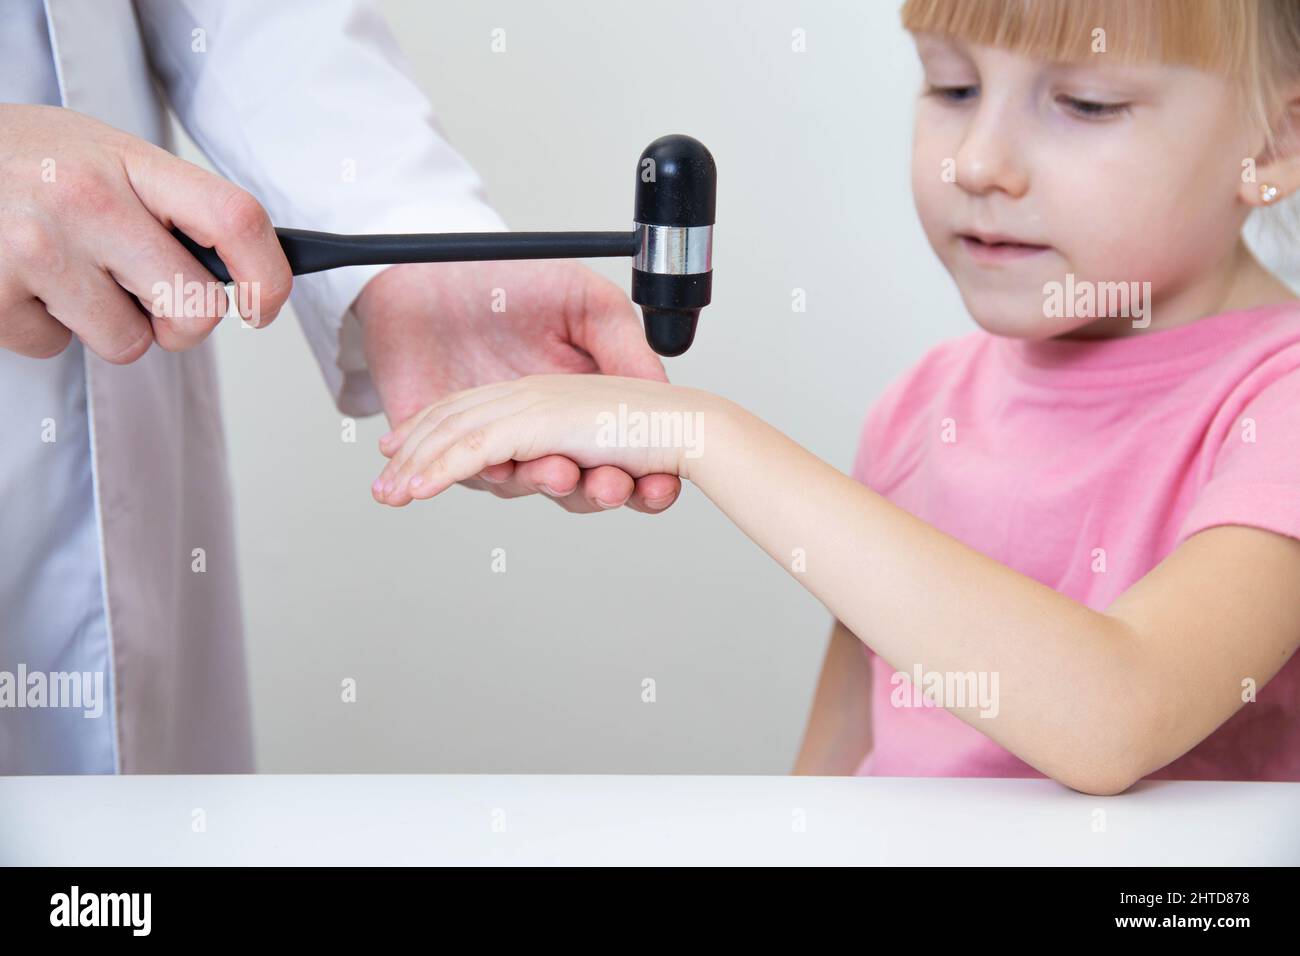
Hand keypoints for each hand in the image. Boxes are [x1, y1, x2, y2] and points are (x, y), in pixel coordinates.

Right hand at [0, 104, 291, 360]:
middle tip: (144, 299)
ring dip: (104, 325)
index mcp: (127, 161)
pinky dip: (43, 328)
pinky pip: (55, 348)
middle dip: (179, 322)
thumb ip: (168, 207)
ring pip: (127, 344)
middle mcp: (86, 200)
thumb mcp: (102, 158)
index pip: (235, 220)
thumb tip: (243, 277)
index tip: (263, 306)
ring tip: (64, 274)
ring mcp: (35, 247)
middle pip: (195, 308)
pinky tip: (19, 281)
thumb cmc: (26, 166)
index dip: (267, 276)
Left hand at [355, 258, 683, 512]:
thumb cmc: (506, 279)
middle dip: (603, 489)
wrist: (433, 274)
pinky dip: (474, 477)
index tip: (660, 484)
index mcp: (578, 406)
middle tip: (614, 484)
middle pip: (581, 482)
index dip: (645, 479)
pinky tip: (498, 473)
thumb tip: (659, 388)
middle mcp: (540, 432)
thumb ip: (622, 342)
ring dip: (552, 484)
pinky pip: (465, 466)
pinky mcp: (447, 449)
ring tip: (562, 473)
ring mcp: (497, 442)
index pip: (619, 456)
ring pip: (530, 482)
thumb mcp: (585, 301)